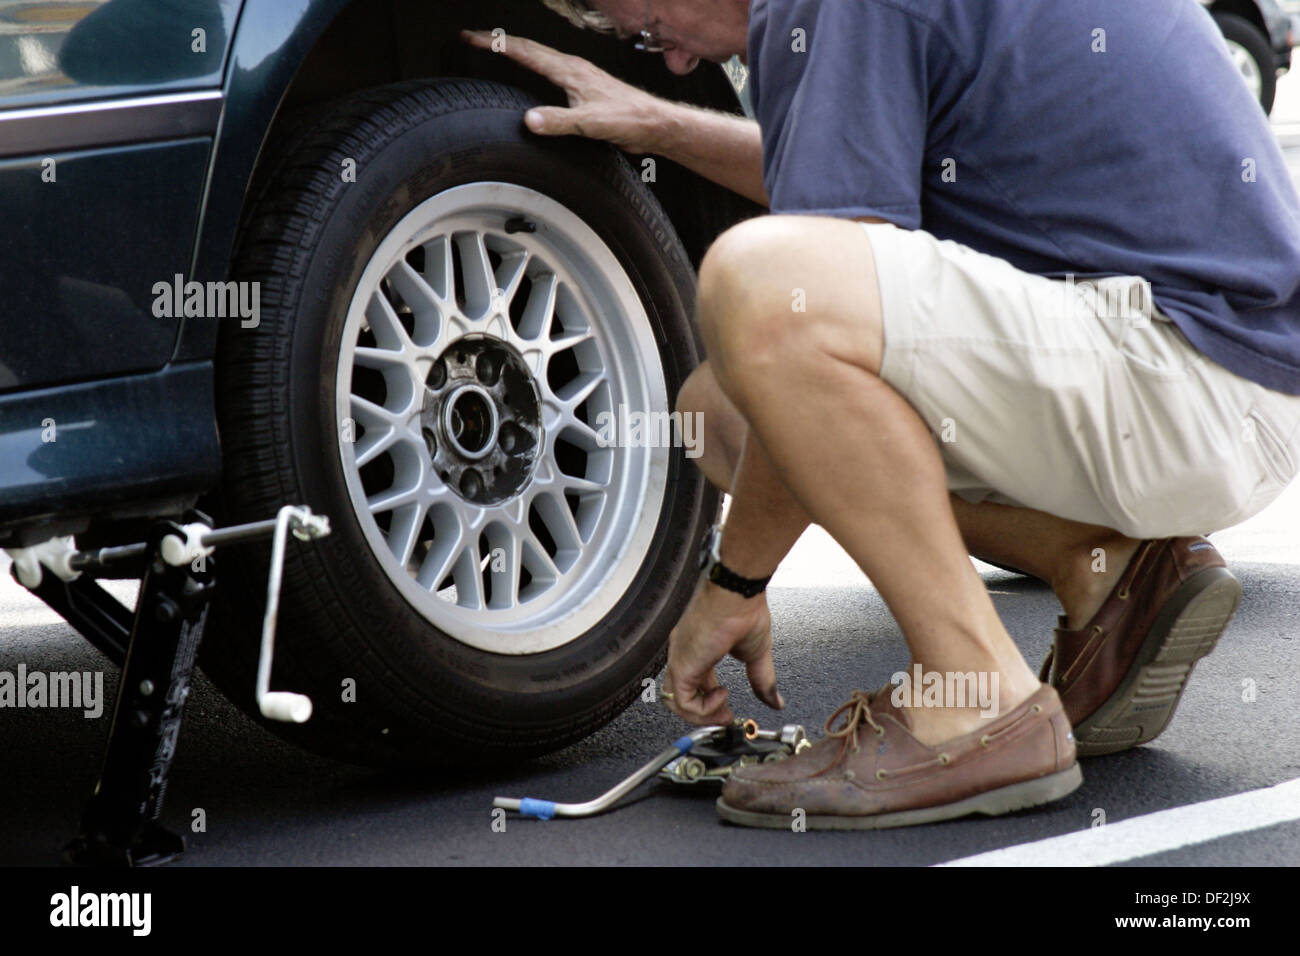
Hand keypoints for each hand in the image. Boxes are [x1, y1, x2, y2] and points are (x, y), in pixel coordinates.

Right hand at [460, 30, 665, 151]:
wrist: (654, 124)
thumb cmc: (629, 120)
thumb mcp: (590, 125)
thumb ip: (559, 122)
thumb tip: (529, 120)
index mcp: (570, 71)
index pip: (525, 52)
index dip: (496, 44)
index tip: (472, 38)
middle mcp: (573, 67)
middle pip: (529, 48)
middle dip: (499, 41)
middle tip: (474, 38)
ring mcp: (579, 75)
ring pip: (540, 56)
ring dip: (516, 50)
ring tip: (496, 48)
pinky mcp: (584, 86)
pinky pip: (551, 68)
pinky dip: (533, 63)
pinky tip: (533, 71)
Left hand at [662, 579, 783, 724]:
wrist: (736, 596)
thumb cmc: (744, 611)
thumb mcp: (757, 654)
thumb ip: (764, 681)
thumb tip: (776, 701)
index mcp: (697, 649)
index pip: (695, 683)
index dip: (709, 702)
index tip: (728, 711)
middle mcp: (683, 654)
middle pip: (680, 695)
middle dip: (704, 714)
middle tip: (726, 719)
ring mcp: (680, 659)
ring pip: (675, 702)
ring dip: (702, 716)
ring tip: (724, 713)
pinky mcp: (682, 665)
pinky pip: (683, 702)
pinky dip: (703, 709)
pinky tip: (723, 695)